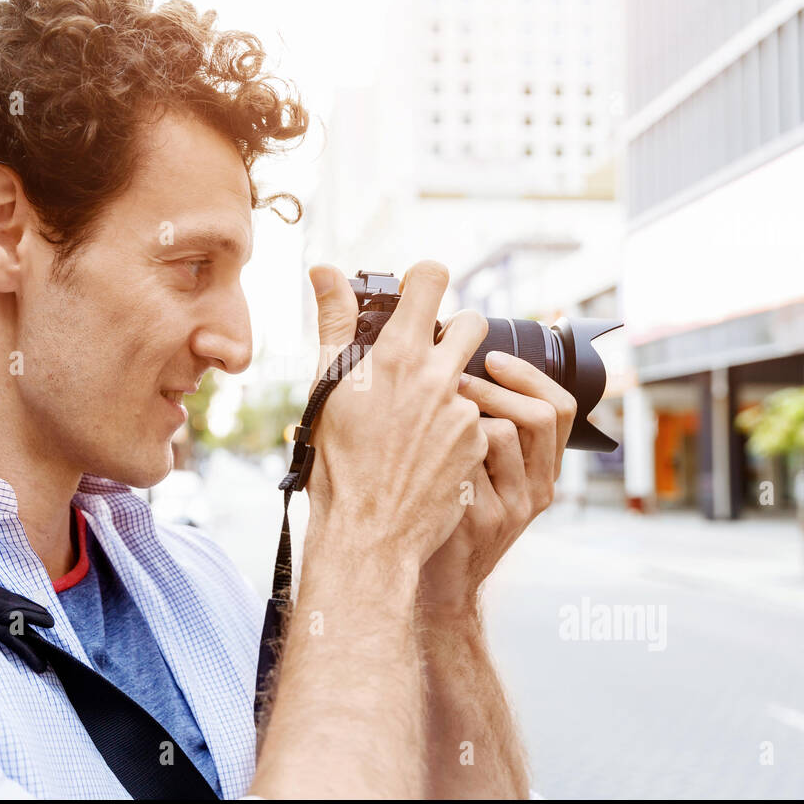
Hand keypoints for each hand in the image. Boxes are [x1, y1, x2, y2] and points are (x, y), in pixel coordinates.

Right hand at [303, 260, 489, 568]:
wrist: (368, 532)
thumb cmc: (337, 463)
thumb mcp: (326, 388)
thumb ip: (334, 323)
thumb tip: (324, 270)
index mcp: (397, 355)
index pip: (431, 279)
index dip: (424, 279)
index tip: (416, 293)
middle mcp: (438, 376)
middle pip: (472, 322)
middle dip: (454, 331)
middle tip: (426, 355)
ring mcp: (464, 412)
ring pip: (471, 379)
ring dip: (451, 388)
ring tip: (415, 421)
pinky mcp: (479, 443)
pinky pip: (475, 421)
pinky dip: (456, 429)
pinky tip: (429, 452)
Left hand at [417, 349, 576, 614]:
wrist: (437, 584)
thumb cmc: (451, 516)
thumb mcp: (486, 478)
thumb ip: (493, 435)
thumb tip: (472, 367)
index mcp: (544, 473)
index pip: (560, 408)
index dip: (529, 375)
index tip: (493, 357)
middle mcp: (538, 491)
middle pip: (538, 416)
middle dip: (493, 387)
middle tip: (455, 380)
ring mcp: (512, 508)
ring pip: (499, 434)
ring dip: (462, 413)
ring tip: (433, 410)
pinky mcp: (480, 521)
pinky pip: (463, 462)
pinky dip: (439, 446)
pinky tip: (419, 447)